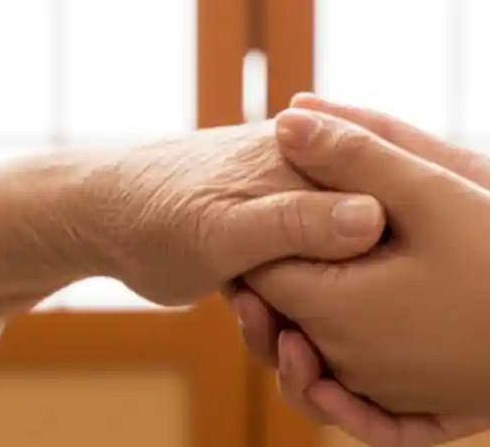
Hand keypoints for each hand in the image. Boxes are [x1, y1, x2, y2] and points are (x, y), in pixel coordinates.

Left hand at [85, 120, 386, 304]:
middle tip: (280, 324)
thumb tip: (371, 218)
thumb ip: (297, 223)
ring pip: (338, 280)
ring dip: (304, 313)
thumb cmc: (157, 215)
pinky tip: (252, 312)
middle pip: (368, 258)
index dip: (377, 274)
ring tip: (250, 311)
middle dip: (336, 306)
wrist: (100, 213)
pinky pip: (310, 285)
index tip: (336, 313)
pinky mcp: (285, 240)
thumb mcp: (225, 230)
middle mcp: (323, 183)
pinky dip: (287, 310)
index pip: (389, 221)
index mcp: (322, 165)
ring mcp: (304, 211)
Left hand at [245, 109, 489, 420]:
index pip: (260, 263)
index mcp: (337, 312)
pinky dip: (338, 328)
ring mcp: (378, 390)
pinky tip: (362, 285)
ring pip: (311, 337)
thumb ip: (355, 153)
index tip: (267, 176)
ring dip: (304, 292)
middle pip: (279, 306)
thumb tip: (285, 117)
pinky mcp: (412, 401)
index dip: (261, 217)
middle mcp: (345, 362)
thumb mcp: (434, 193)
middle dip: (275, 252)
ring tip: (318, 238)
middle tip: (279, 197)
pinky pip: (349, 366)